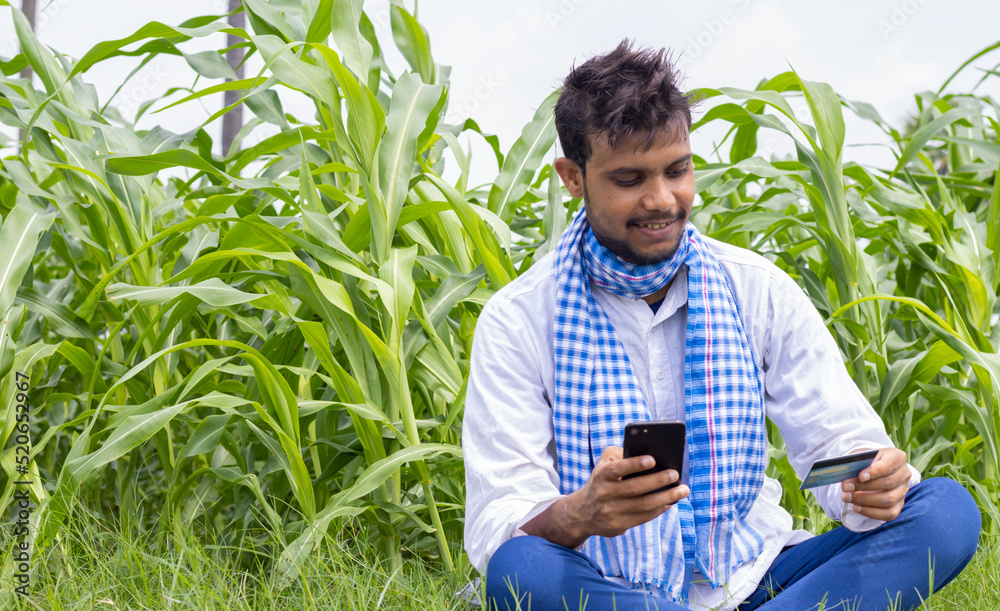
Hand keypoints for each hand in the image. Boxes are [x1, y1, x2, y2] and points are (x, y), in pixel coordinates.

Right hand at [565, 446, 689, 540]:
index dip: (635, 464)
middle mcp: (604, 494)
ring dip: (666, 497)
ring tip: (683, 490)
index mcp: (601, 475)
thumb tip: (648, 456)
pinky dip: (660, 509)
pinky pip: (644, 517)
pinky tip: (671, 501)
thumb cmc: (602, 481)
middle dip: (658, 480)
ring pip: (643, 505)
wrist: (583, 513)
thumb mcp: (603, 464)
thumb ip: (620, 454)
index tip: (653, 459)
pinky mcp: (618, 526)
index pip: (617, 469)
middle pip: (635, 488)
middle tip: (675, 474)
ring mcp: (611, 512)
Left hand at [840, 447, 909, 521]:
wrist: (872, 470)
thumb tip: (845, 471)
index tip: (860, 476)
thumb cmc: (865, 461)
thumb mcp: (861, 456)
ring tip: (846, 497)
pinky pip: (889, 513)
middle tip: (845, 487)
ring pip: (888, 499)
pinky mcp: (899, 505)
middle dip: (864, 487)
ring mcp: (903, 491)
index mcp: (897, 457)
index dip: (875, 471)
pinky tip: (856, 507)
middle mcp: (904, 474)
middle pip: (888, 483)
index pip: (889, 464)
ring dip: (864, 500)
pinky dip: (870, 512)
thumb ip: (856, 461)